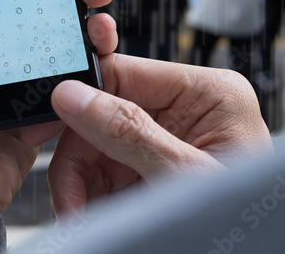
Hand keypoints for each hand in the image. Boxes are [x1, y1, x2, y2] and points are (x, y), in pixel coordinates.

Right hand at [48, 57, 272, 214]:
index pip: (117, 74)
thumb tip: (73, 96)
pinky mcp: (151, 167)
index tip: (52, 137)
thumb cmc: (244, 222)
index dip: (79, 106)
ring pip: (93, 147)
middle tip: (71, 202)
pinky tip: (92, 215)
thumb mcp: (186, 176)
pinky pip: (102, 171)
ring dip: (80, 185)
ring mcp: (164, 139)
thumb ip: (130, 133)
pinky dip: (90, 197)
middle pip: (97, 115)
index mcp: (205, 93)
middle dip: (78, 162)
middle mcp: (184, 110)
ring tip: (81, 217)